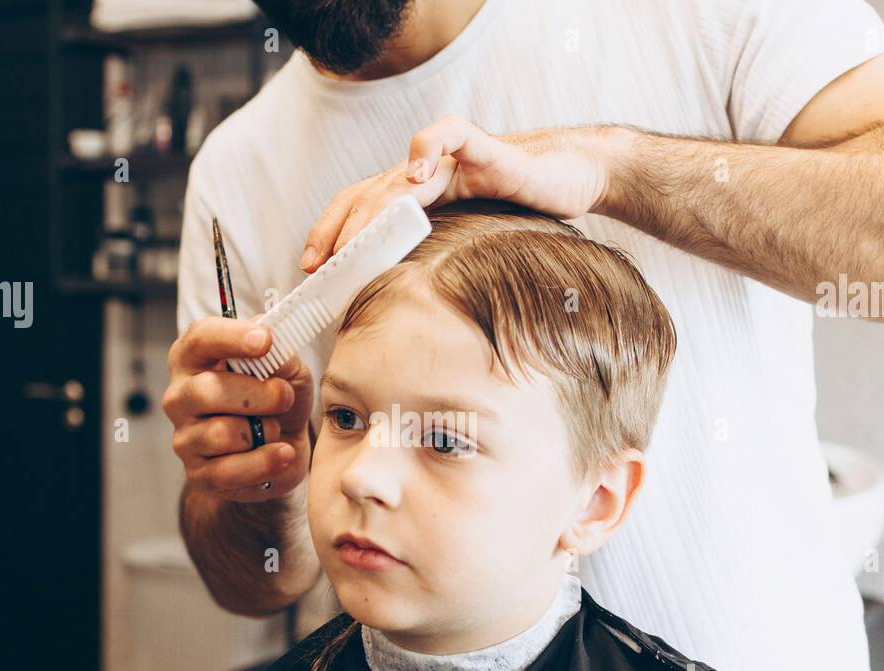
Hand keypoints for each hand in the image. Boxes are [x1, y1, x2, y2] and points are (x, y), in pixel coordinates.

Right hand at [163, 316, 313, 501]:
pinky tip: (282, 453)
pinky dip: (265, 462)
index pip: (201, 338)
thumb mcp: (288, 370)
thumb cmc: (276, 401)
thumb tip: (268, 330)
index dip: (232, 337)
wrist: (282, 452)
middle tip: (284, 396)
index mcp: (196, 358)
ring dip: (263, 431)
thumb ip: (279, 351)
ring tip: (273, 429)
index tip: (264, 340)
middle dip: (259, 395)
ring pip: (221, 433)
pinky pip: (229, 470)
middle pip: (207, 390)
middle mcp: (180, 395)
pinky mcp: (199, 474)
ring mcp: (185, 437)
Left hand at [299, 116, 620, 269]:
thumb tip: (407, 322)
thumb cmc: (524, 215)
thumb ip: (437, 268)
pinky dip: (426, 150)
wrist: (572, 179)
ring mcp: (450, 160)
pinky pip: (446, 135)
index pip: (359, 211)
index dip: (331, 235)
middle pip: (366, 195)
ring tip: (353, 240)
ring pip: (396, 176)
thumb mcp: (469, 249)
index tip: (311, 269)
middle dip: (338, 230)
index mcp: (415, 201)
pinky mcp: (481, 147)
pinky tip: (417, 175)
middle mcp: (425, 176)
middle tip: (320, 264)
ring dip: (371, 210)